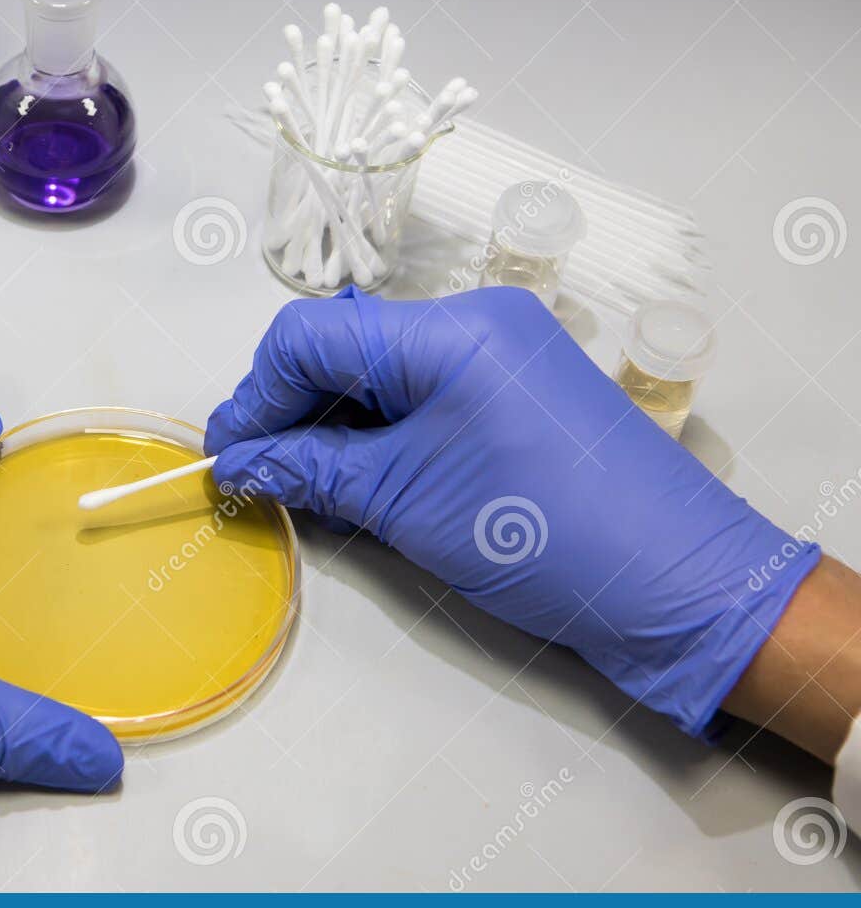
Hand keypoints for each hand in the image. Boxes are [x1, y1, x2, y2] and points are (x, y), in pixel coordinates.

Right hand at [204, 287, 818, 735]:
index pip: (310, 337)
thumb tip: (242, 464)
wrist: (677, 585)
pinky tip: (352, 476)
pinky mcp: (516, 391)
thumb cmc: (548, 537)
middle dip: (288, 408)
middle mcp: (475, 322)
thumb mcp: (407, 504)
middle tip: (255, 473)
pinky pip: (424, 392)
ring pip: (380, 369)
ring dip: (331, 422)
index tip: (229, 457)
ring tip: (299, 484)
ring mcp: (501, 354)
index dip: (256, 396)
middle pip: (343, 345)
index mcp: (449, 331)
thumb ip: (313, 471)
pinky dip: (379, 430)